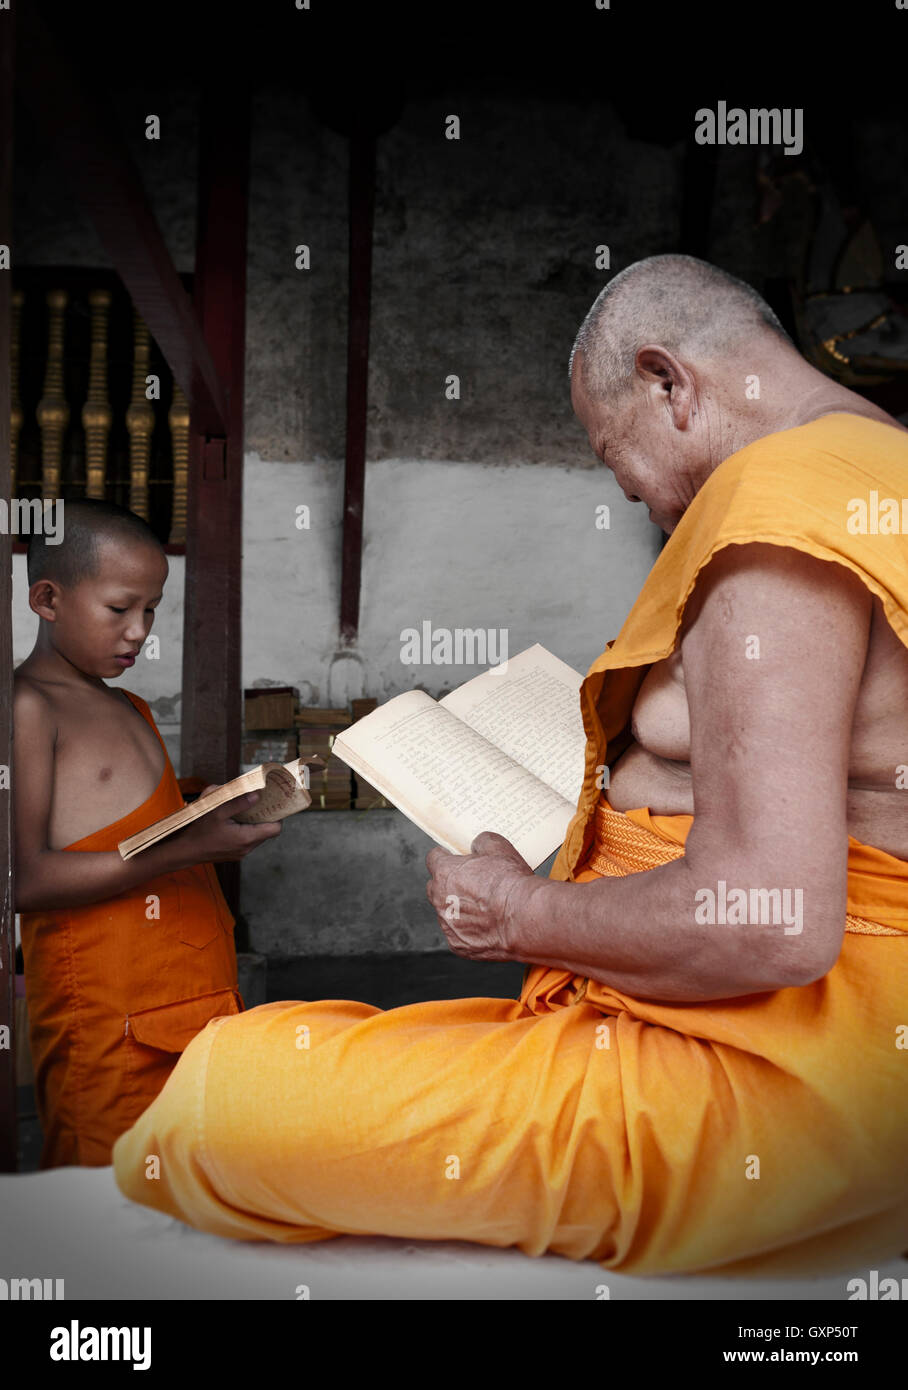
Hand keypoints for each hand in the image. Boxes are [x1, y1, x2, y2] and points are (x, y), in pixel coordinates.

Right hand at [168, 788, 281, 866]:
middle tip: (258, 802)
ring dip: (254, 824)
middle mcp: (246, 849)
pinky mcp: (233, 854)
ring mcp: (240, 853)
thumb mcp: (217, 811)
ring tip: (244, 811)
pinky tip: (234, 821)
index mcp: (246, 838)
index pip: (275, 829)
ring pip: (257, 836)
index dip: (276, 815)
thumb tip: (257, 795)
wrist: (183, 850)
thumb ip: (239, 802)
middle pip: (267, 832)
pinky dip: (245, 830)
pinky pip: (247, 841)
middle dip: (264, 817)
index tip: (271, 803)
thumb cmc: (198, 831)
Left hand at [425, 831, 535, 961]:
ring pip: (448, 913)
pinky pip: (459, 935)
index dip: (445, 857)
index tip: (452, 858)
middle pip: (436, 887)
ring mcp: (448, 925)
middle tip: (472, 884)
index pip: (433, 858)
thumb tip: (478, 845)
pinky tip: (489, 927)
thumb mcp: (499, 847)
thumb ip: (481, 842)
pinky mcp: (458, 945)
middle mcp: (439, 899)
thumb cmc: (511, 884)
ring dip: (460, 909)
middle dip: (450, 885)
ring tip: (486, 908)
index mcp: (444, 872)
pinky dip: (470, 932)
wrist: (525, 918)